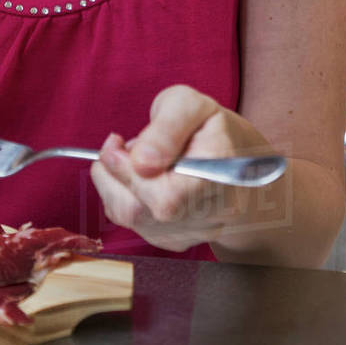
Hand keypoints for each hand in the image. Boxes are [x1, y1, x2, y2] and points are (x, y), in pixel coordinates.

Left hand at [90, 85, 272, 251]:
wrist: (231, 156)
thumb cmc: (204, 126)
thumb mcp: (188, 104)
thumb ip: (166, 126)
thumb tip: (142, 162)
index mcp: (220, 173)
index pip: (167, 197)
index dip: (130, 173)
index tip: (116, 142)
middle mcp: (214, 211)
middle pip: (142, 211)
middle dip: (114, 175)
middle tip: (115, 146)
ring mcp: (196, 232)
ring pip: (132, 219)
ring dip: (114, 184)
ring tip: (128, 158)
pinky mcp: (177, 240)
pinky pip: (133, 225)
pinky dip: (121, 196)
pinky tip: (136, 177)